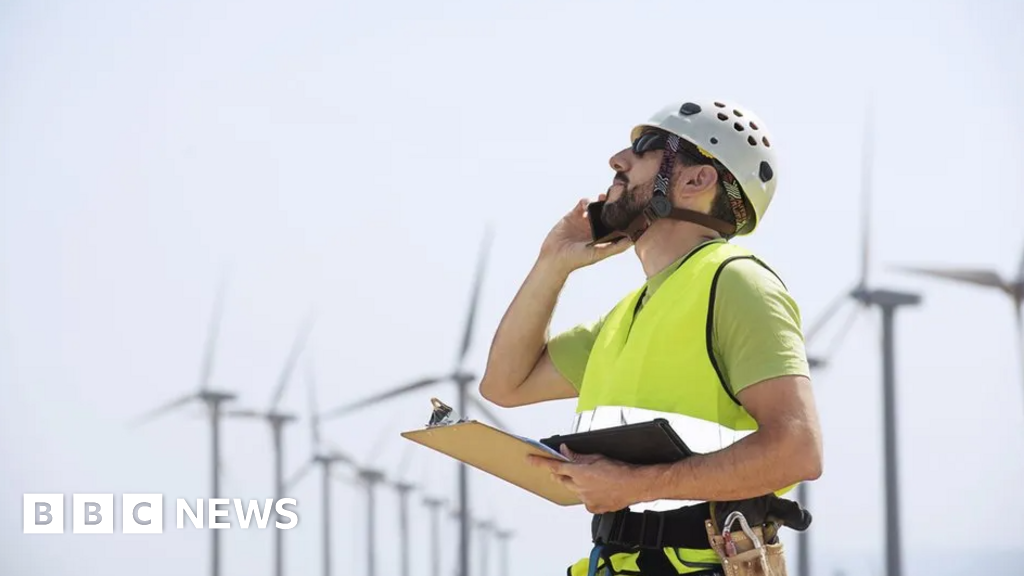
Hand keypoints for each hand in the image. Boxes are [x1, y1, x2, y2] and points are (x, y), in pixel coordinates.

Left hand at [528, 444, 648, 513]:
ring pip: (574, 490)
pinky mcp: (593, 508)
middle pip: (561, 479)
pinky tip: (599, 490)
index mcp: (578, 472)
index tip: (530, 460)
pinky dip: (588, 494)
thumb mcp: (597, 457)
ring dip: (577, 484)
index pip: (554, 466)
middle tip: (566, 469)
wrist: (635, 485)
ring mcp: (585, 499)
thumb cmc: (620, 470)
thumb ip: (578, 456)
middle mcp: (579, 487)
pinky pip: (585, 500)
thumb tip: (565, 451)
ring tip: (594, 479)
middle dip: (560, 474)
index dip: (540, 463)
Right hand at [538, 195, 631, 274]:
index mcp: (603, 237)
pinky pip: (582, 204)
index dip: (623, 217)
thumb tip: (632, 240)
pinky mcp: (573, 215)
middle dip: (611, 205)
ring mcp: (584, 221)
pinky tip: (586, 203)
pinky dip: (585, 201)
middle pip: (607, 213)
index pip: (616, 224)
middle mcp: (594, 228)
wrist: (554, 256)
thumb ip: (615, 247)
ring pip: (595, 206)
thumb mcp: (598, 254)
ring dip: (600, 201)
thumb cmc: (577, 259)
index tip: (629, 209)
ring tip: (603, 197)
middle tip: (616, 198)